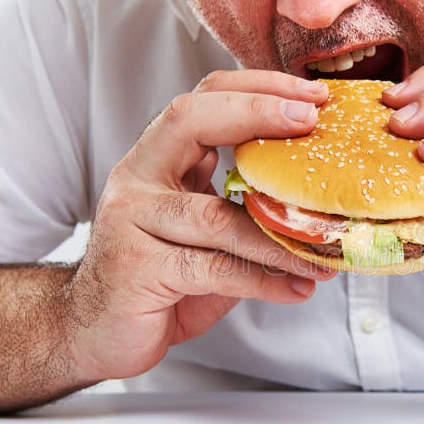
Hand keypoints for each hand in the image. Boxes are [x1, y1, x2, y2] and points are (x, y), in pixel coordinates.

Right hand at [68, 71, 334, 381]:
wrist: (97, 334)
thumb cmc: (159, 280)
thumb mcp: (204, 234)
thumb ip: (244, 209)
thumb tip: (319, 204)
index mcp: (158, 159)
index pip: (203, 99)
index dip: (257, 89)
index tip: (311, 96)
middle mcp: (139, 179)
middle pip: (192, 121)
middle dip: (258, 113)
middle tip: (311, 120)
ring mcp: (132, 221)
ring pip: (216, 215)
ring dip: (281, 234)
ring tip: (326, 248)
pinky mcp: (137, 269)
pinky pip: (213, 269)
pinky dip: (263, 280)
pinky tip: (297, 288)